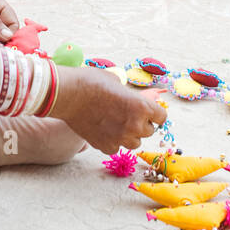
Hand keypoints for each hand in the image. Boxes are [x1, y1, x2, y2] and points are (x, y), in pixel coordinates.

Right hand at [51, 67, 168, 153]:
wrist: (67, 94)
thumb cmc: (91, 82)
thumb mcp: (118, 82)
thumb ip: (130, 95)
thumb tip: (135, 99)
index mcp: (142, 106)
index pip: (161, 117)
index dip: (154, 113)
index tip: (148, 112)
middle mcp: (134, 125)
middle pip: (149, 131)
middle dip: (141, 123)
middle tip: (127, 115)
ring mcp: (120, 138)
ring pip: (134, 142)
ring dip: (129, 134)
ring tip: (116, 123)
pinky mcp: (105, 146)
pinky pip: (117, 147)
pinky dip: (113, 140)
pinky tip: (104, 129)